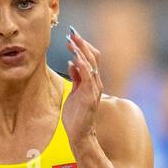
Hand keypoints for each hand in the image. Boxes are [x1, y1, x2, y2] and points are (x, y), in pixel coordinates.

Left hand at [61, 27, 102, 151]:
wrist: (80, 135)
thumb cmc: (76, 117)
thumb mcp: (74, 93)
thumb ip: (76, 78)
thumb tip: (72, 63)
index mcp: (92, 82)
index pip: (90, 59)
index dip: (82, 46)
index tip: (72, 35)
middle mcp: (96, 83)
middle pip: (92, 57)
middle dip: (81, 43)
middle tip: (71, 32)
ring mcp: (94, 90)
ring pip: (90, 64)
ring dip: (81, 51)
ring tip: (72, 41)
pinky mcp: (90, 97)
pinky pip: (87, 77)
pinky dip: (81, 66)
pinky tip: (74, 58)